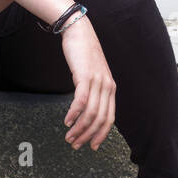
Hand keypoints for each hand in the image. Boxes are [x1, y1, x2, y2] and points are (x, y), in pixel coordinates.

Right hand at [57, 15, 115, 150]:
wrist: (79, 31)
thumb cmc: (83, 53)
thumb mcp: (92, 74)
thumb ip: (93, 90)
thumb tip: (85, 107)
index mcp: (111, 88)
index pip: (110, 118)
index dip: (101, 134)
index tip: (92, 145)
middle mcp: (107, 86)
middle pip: (100, 119)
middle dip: (88, 135)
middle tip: (76, 145)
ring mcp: (97, 81)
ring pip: (90, 113)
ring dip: (79, 128)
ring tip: (69, 136)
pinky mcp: (85, 76)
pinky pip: (81, 101)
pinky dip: (74, 114)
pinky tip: (67, 121)